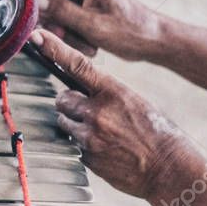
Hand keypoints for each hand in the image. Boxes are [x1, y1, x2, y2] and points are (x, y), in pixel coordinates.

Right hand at [8, 0, 160, 61]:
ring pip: (59, 10)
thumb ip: (63, 12)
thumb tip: (38, 1)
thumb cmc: (132, 31)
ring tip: (83, 42)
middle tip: (56, 33)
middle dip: (51, 17)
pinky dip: (75, 34)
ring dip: (65, 29)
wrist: (154, 42)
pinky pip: (70, 19)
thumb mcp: (93, 25)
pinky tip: (90, 44)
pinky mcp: (90, 11)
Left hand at [31, 29, 188, 199]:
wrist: (169, 168)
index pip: (78, 65)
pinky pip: (74, 145)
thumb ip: (106, 95)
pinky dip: (84, 146)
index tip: (37, 36)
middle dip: (70, 105)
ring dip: (75, 126)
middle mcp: (98, 112)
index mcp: (113, 92)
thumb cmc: (156, 132)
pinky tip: (106, 149)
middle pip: (62, 99)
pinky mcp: (87, 157)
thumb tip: (83, 94)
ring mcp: (90, 136)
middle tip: (90, 113)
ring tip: (101, 133)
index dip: (55, 49)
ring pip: (64, 123)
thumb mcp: (134, 102)